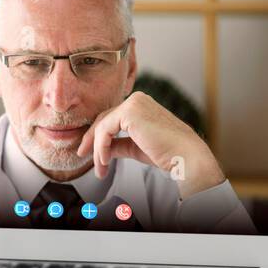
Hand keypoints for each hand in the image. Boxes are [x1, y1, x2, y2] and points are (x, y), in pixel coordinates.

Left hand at [75, 92, 224, 198]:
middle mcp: (137, 99)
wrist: (185, 157)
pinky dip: (101, 147)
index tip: (89, 152)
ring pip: (102, 126)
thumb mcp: (136, 147)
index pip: (111, 118)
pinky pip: (105, 130)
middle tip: (83, 155)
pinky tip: (104, 161)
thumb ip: (119, 144)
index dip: (97, 135)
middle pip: (103, 119)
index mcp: (140, 105)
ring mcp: (134, 103)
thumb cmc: (168, 153)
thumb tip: (102, 149)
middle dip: (91, 140)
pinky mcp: (130, 111)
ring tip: (100, 168)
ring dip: (97, 149)